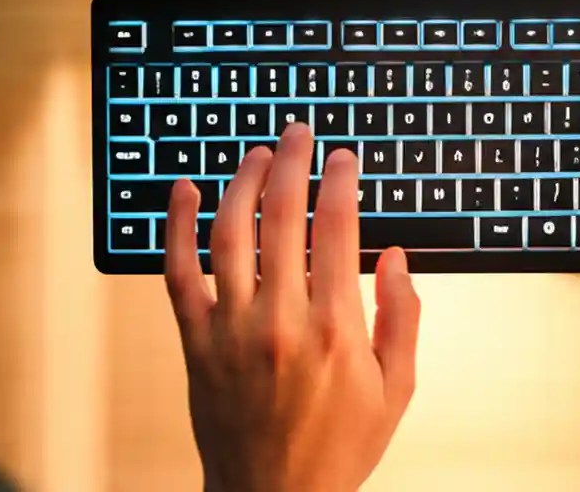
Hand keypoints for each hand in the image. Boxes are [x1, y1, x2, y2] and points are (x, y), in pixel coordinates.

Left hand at [164, 124, 420, 491]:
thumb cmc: (338, 447)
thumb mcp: (396, 390)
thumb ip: (402, 318)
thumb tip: (395, 258)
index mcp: (337, 329)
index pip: (338, 230)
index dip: (340, 181)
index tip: (343, 158)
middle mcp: (282, 321)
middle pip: (283, 217)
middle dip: (293, 162)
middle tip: (298, 132)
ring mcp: (232, 330)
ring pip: (230, 234)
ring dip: (243, 182)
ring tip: (257, 153)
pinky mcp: (196, 343)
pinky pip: (178, 272)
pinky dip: (177, 226)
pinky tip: (186, 191)